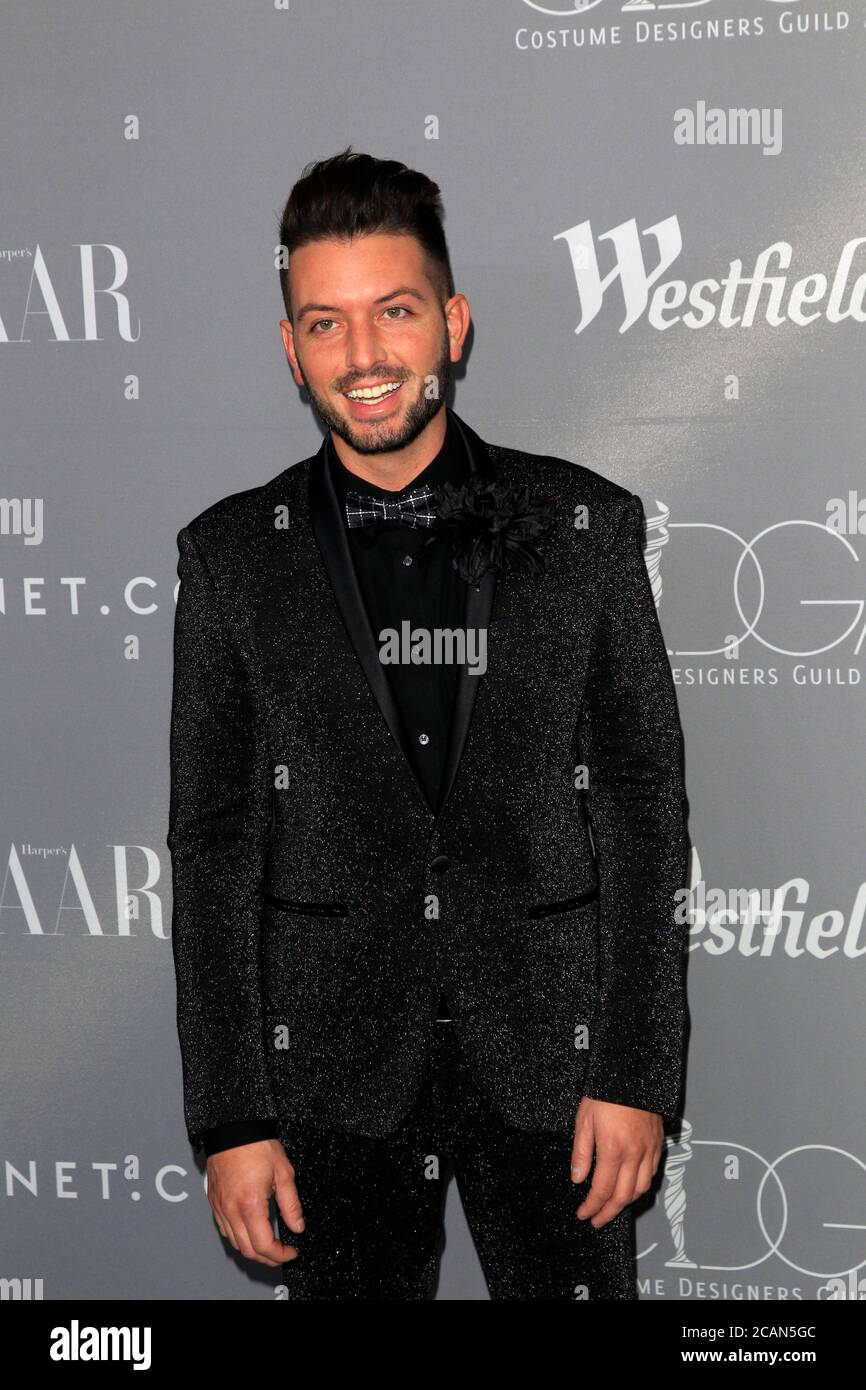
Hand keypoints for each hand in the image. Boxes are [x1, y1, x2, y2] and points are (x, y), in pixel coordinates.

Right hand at [206, 1138, 303, 1266]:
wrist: (233, 1129)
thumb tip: (297, 1226)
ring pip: (235, 1243)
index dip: (280, 1255)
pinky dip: (239, 1237)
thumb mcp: (284, 1172)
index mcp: (250, 1205)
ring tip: (269, 1245)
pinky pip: (225, 1229)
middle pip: (248, 1250)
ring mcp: (220, 1207)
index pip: (264, 1246)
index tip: (291, 1252)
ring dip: (252, 1250)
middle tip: (282, 1253)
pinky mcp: (213, 1202)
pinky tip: (250, 1231)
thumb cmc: (256, 1145)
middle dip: (268, 1258)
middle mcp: (231, 1210)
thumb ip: (291, 1204)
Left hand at [570, 1098, 662, 1227]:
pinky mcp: (657, 1143)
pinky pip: (652, 1173)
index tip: (584, 1214)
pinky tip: (631, 1186)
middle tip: (597, 1219)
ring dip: (626, 1203)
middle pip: (623, 1197)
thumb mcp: (584, 1120)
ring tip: (612, 1207)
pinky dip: (641, 1186)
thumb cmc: (605, 1093)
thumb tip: (577, 1178)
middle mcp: (634, 1154)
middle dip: (608, 1213)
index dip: (592, 1207)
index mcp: (613, 1150)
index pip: (602, 1190)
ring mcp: (649, 1150)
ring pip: (641, 1188)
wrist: (630, 1073)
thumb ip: (581, 1153)